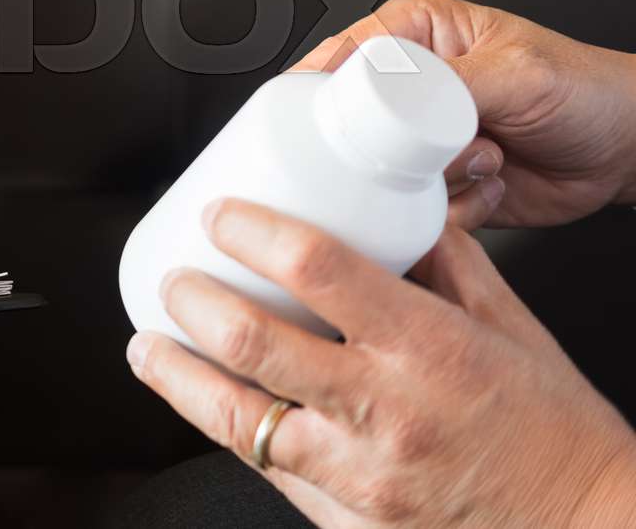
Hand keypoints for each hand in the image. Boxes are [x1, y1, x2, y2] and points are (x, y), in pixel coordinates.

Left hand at [128, 200, 635, 527]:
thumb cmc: (554, 431)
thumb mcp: (508, 326)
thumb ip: (442, 261)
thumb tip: (391, 204)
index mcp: (427, 346)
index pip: (316, 268)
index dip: (250, 232)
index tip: (219, 216)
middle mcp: (384, 408)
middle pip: (251, 341)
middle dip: (191, 300)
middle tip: (172, 278)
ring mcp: (357, 472)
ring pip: (234, 417)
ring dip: (175, 375)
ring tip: (147, 344)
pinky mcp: (343, 518)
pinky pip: (264, 466)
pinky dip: (224, 428)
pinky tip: (202, 401)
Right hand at [293, 0, 635, 228]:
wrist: (625, 150)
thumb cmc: (584, 91)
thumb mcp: (516, 73)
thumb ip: (447, 83)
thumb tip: (390, 100)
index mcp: (410, 33)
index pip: (340, 57)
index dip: (338, 94)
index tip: (366, 122)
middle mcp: (404, 86)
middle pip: (350, 124)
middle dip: (396, 148)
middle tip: (443, 146)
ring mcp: (413, 139)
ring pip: (377, 174)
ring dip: (434, 180)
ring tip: (485, 159)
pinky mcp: (429, 184)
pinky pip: (408, 209)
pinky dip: (451, 208)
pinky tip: (488, 184)